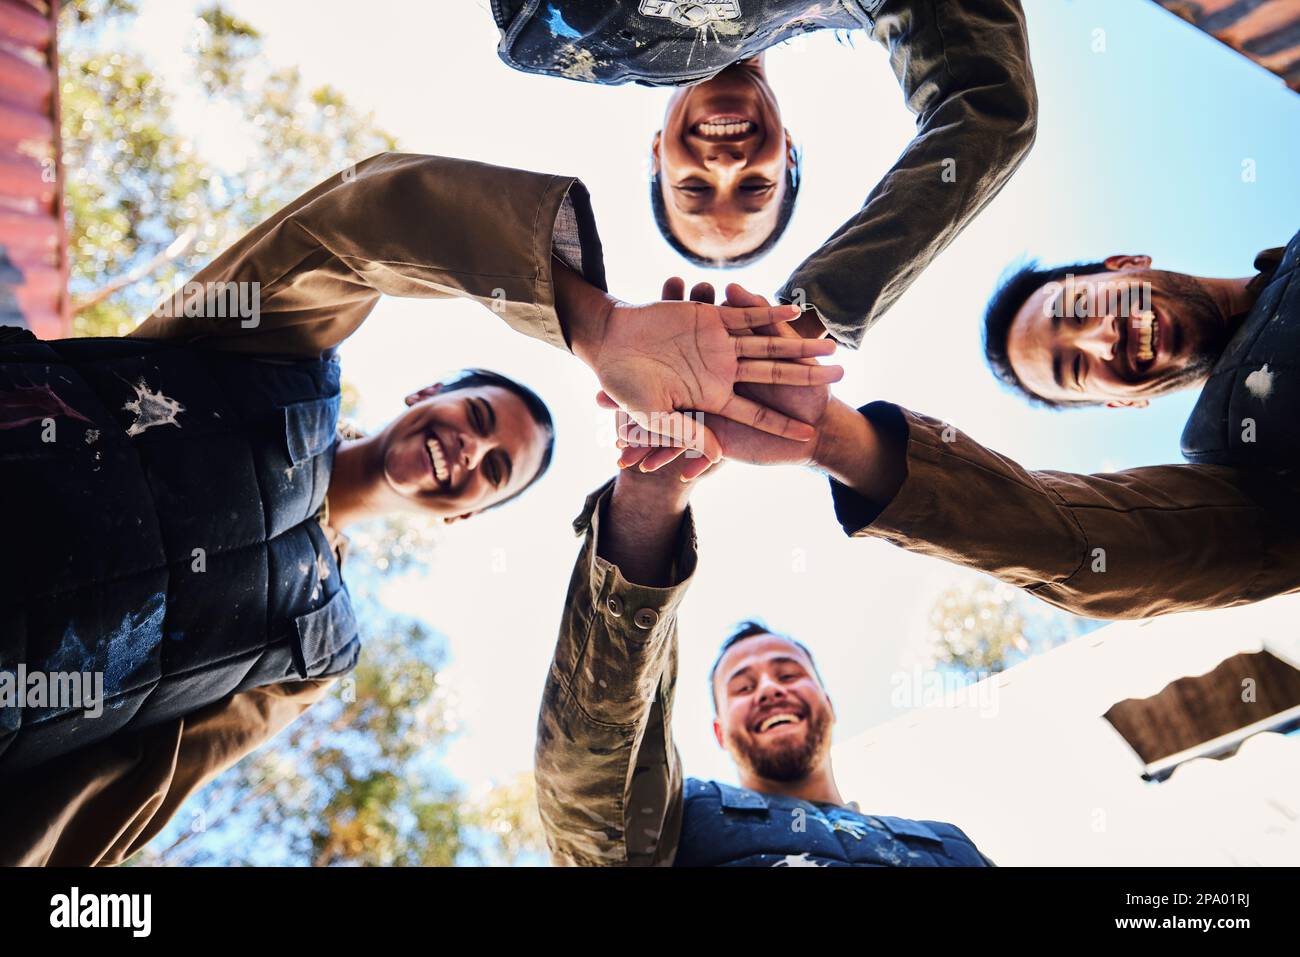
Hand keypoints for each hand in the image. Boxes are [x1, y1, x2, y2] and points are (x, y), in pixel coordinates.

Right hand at [610, 281, 835, 477]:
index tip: (810, 435)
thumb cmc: (626, 386)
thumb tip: (718, 455)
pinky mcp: (710, 317)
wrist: (609, 345)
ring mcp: (718, 344)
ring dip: (799, 344)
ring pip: (768, 345)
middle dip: (807, 375)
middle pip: (774, 374)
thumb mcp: (658, 415)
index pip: (757, 414)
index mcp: (713, 398)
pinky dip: (769, 312)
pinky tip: (795, 311)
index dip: (783, 424)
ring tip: (831, 346)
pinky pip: (745, 315)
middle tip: (842, 375)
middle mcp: (722, 371)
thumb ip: (691, 432)